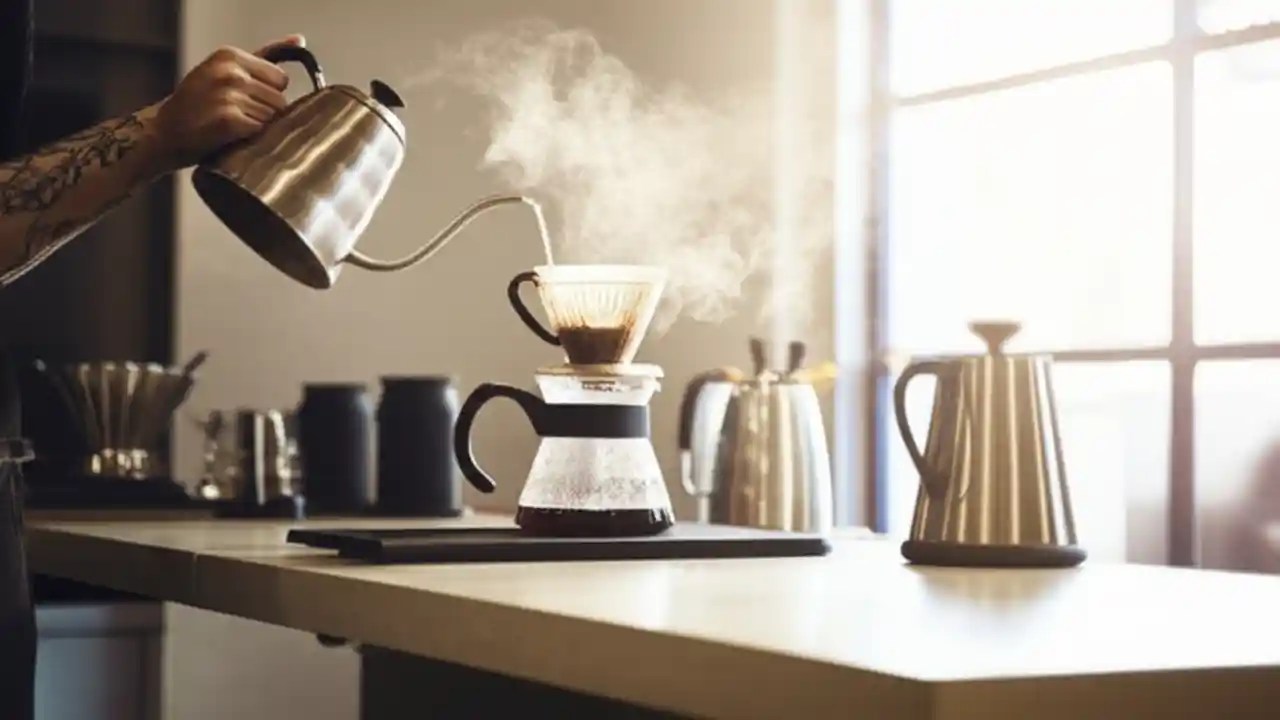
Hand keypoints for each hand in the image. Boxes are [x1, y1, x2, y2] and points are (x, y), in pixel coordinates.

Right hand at [152, 35, 306, 170]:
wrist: (163, 132)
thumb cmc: (198, 103)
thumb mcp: (226, 70)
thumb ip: (265, 56)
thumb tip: (299, 40)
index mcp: (230, 55)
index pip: (281, 78)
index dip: (269, 94)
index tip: (247, 99)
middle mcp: (229, 72)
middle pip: (280, 100)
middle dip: (267, 112)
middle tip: (239, 116)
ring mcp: (228, 95)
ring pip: (273, 118)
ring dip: (259, 127)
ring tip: (235, 126)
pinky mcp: (229, 121)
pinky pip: (262, 131)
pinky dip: (252, 139)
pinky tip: (232, 137)